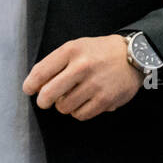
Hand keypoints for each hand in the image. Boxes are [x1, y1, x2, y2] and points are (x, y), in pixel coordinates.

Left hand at [22, 35, 141, 120]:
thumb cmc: (99, 53)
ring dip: (64, 105)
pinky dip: (78, 111)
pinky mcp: (105, 99)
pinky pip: (80, 115)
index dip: (30, 85)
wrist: (133, 56)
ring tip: (72, 96)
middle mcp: (82, 67)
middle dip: (43, 101)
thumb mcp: (76, 47)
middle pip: (48, 94)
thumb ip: (55, 63)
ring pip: (64, 107)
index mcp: (71, 51)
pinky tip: (84, 102)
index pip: (41, 72)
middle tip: (45, 101)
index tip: (29, 90)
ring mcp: (94, 84)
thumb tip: (35, 85)